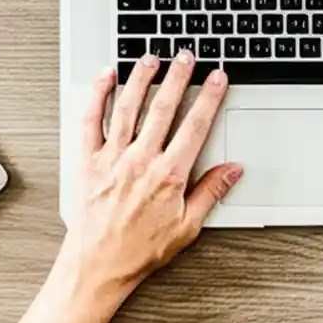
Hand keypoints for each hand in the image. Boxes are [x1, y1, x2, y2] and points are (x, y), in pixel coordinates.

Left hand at [15, 52, 242, 322]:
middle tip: (187, 56)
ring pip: (128, 106)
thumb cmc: (139, 250)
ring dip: (141, 78)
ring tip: (151, 57)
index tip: (218, 78)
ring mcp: (112, 157)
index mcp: (168, 175)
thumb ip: (211, 192)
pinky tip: (106, 77)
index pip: (195, 125)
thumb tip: (233, 170)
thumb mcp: (187, 227)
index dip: (209, 97)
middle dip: (178, 77)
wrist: (97, 266)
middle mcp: (140, 160)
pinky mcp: (88, 160)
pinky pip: (91, 120)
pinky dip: (97, 95)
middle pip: (163, 107)